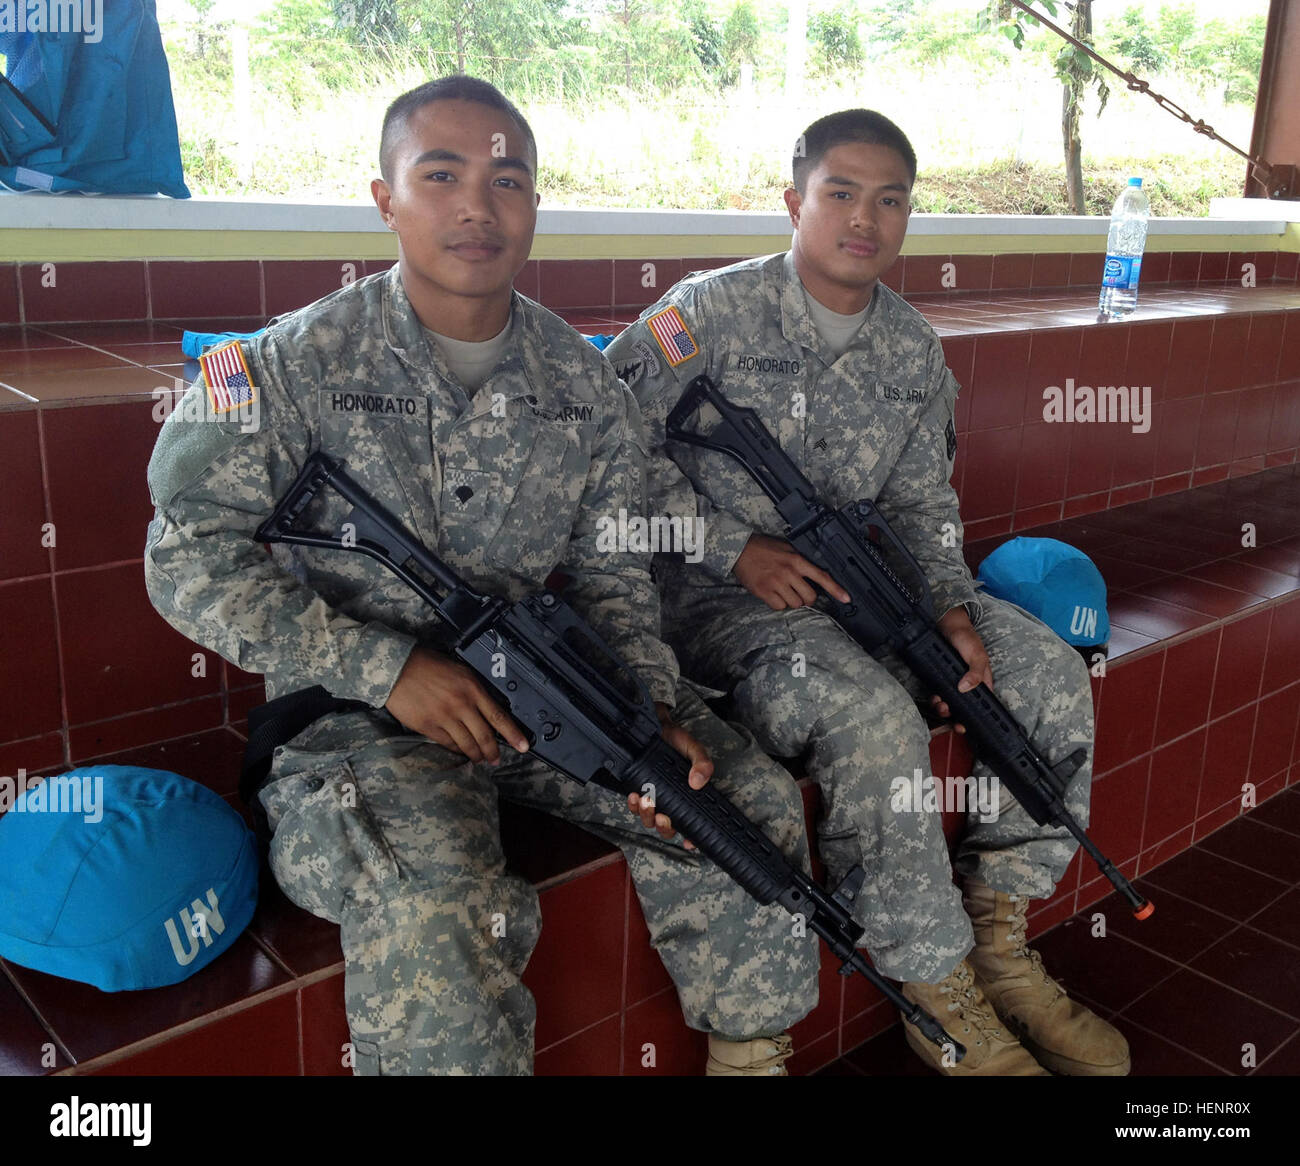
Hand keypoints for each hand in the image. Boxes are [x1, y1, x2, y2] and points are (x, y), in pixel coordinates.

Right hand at [385, 646, 528, 764]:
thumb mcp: (459, 670)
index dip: (513, 734)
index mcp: (472, 689)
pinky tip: (460, 752)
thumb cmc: (427, 665)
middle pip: (485, 736)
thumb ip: (474, 688)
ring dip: (476, 755)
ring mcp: (445, 717)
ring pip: (467, 744)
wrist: (398, 668)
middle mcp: (462, 705)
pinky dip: (456, 750)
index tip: (523, 746)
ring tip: (480, 759)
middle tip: (497, 760)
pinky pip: (448, 744)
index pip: (499, 716)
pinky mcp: (429, 726)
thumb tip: (487, 706)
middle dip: (493, 752)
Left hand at [625, 702, 712, 848]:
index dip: (691, 838)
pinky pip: (634, 807)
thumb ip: (702, 763)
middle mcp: (671, 801)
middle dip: (664, 827)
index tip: (689, 842)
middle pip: (667, 828)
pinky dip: (633, 805)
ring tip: (646, 800)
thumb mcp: (694, 749)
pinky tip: (634, 795)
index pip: (691, 824)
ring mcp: (654, 797)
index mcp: (688, 796)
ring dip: (647, 815)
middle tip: (662, 816)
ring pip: (649, 820)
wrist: (655, 726)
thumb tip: (697, 782)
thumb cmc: (677, 740)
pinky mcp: (638, 790)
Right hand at [732, 532, 850, 609]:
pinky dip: (779, 604)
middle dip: (807, 598)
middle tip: (801, 594)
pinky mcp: (765, 592)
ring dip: (792, 601)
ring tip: (783, 591)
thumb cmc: (763, 548)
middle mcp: (789, 572)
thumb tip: (813, 575)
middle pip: (809, 596)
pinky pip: (780, 607)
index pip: (821, 577)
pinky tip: (774, 594)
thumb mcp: (786, 549)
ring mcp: (777, 583)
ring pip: (795, 604)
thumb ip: (800, 561)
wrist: (740, 549)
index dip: (836, 589)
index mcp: (797, 560)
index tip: (846, 598)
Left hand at [930, 607, 993, 729]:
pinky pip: (939, 692)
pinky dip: (936, 698)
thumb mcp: (976, 655)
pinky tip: (933, 697)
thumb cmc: (966, 638)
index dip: (974, 715)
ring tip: (939, 704)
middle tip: (948, 713)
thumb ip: (975, 672)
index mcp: (982, 680)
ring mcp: (954, 680)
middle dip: (955, 714)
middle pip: (964, 705)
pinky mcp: (941, 676)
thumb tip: (966, 689)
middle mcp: (969, 682)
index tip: (965, 725)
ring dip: (944, 707)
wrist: (947, 623)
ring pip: (950, 701)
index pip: (981, 702)